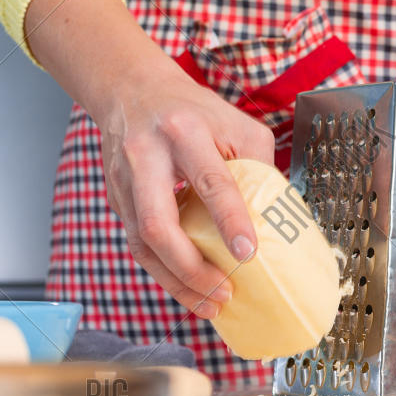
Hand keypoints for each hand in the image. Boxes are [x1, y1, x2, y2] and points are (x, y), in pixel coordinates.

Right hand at [94, 72, 274, 318]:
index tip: (247, 254)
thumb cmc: (195, 111)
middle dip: (191, 268)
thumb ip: (259, 166)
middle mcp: (147, 157)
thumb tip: (278, 217)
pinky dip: (164, 273)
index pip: (210, 182)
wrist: (132, 91)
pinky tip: (189, 290)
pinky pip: (138, 245)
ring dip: (176, 281)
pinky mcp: (116, 200)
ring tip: (210, 304)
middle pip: (160, 224)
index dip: (230, 220)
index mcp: (185, 132)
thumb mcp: (237, 124)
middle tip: (225, 291)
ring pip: (143, 243)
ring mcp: (124, 181)